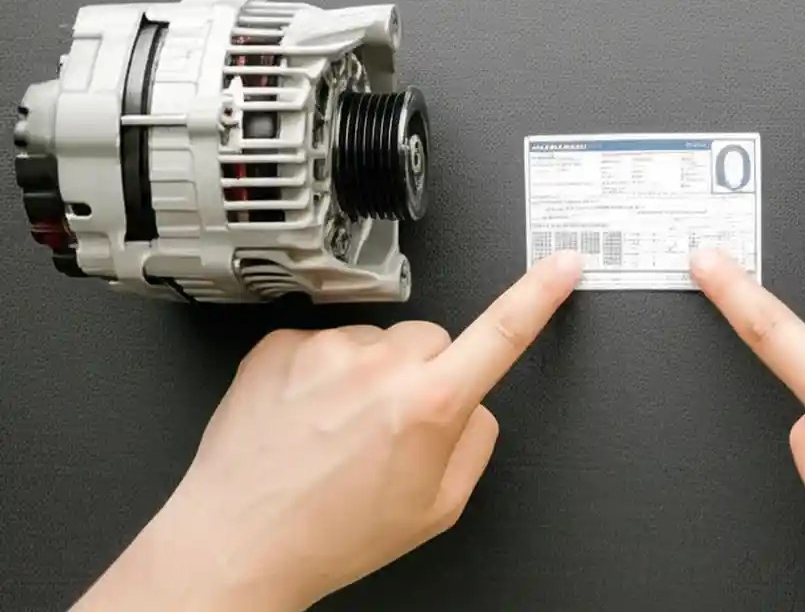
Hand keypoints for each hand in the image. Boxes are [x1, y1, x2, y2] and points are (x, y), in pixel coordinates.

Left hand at [72, 251, 583, 611]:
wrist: (240, 542)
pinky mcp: (281, 345)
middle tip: (391, 427)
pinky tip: (305, 418)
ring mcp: (326, 350)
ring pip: (375, 342)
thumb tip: (475, 403)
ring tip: (337, 431)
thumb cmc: (333, 535)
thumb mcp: (437, 508)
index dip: (539, 294)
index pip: (501, 333)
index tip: (562, 264)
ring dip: (367, 375)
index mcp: (428, 406)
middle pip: (432, 339)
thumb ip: (475, 443)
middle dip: (426, 371)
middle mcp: (379, 367)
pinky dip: (320, 375)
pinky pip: (323, 344)